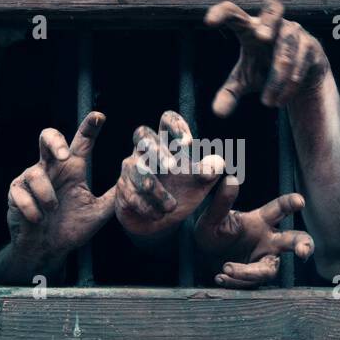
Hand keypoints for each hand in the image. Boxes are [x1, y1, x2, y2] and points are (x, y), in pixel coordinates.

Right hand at [0, 111, 115, 279]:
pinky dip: (33, 209)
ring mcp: (31, 178)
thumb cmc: (71, 228)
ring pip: (36, 174)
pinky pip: (22, 194)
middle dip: (54, 141)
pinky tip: (38, 219)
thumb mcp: (98, 213)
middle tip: (64, 155)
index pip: (82, 143)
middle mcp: (52, 168)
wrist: (47, 250)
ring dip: (47, 196)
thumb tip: (134, 182)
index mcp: (73, 169)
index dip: (90, 128)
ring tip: (52, 210)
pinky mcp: (15, 191)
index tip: (99, 116)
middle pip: (48, 137)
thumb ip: (114, 197)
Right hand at [115, 110, 224, 242]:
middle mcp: (145, 151)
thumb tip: (217, 164)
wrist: (162, 218)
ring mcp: (131, 170)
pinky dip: (146, 206)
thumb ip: (211, 171)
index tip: (189, 144)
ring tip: (171, 206)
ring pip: (137, 169)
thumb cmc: (182, 191)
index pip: (167, 120)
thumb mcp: (201, 182)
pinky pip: (130, 194)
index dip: (176, 126)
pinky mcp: (122, 190)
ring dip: (155, 189)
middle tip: (172, 167)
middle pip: (142, 135)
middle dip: (157, 151)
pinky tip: (158, 215)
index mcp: (167, 143)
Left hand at [194, 177, 314, 287]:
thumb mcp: (211, 219)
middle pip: (295, 241)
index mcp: (261, 221)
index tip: (300, 201)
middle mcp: (268, 240)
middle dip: (304, 245)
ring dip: (250, 271)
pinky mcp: (254, 279)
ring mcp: (263, 260)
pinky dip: (235, 280)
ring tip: (226, 267)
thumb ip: (221, 203)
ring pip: (270, 269)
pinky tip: (220, 276)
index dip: (291, 203)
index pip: (279, 209)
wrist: (201, 259)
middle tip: (303, 252)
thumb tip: (230, 180)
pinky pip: (251, 283)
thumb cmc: (212, 234)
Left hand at [205, 0, 329, 117]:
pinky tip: (281, 100)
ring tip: (267, 102)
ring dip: (276, 79)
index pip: (234, 13)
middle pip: (273, 8)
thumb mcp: (246, 81)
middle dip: (268, 21)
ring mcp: (295, 32)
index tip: (208, 22)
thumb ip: (229, 93)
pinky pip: (300, 63)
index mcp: (251, 28)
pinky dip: (288, 85)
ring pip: (285, 51)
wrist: (301, 78)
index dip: (222, 13)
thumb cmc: (266, 70)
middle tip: (260, 37)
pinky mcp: (311, 46)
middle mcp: (275, 24)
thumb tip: (218, 112)